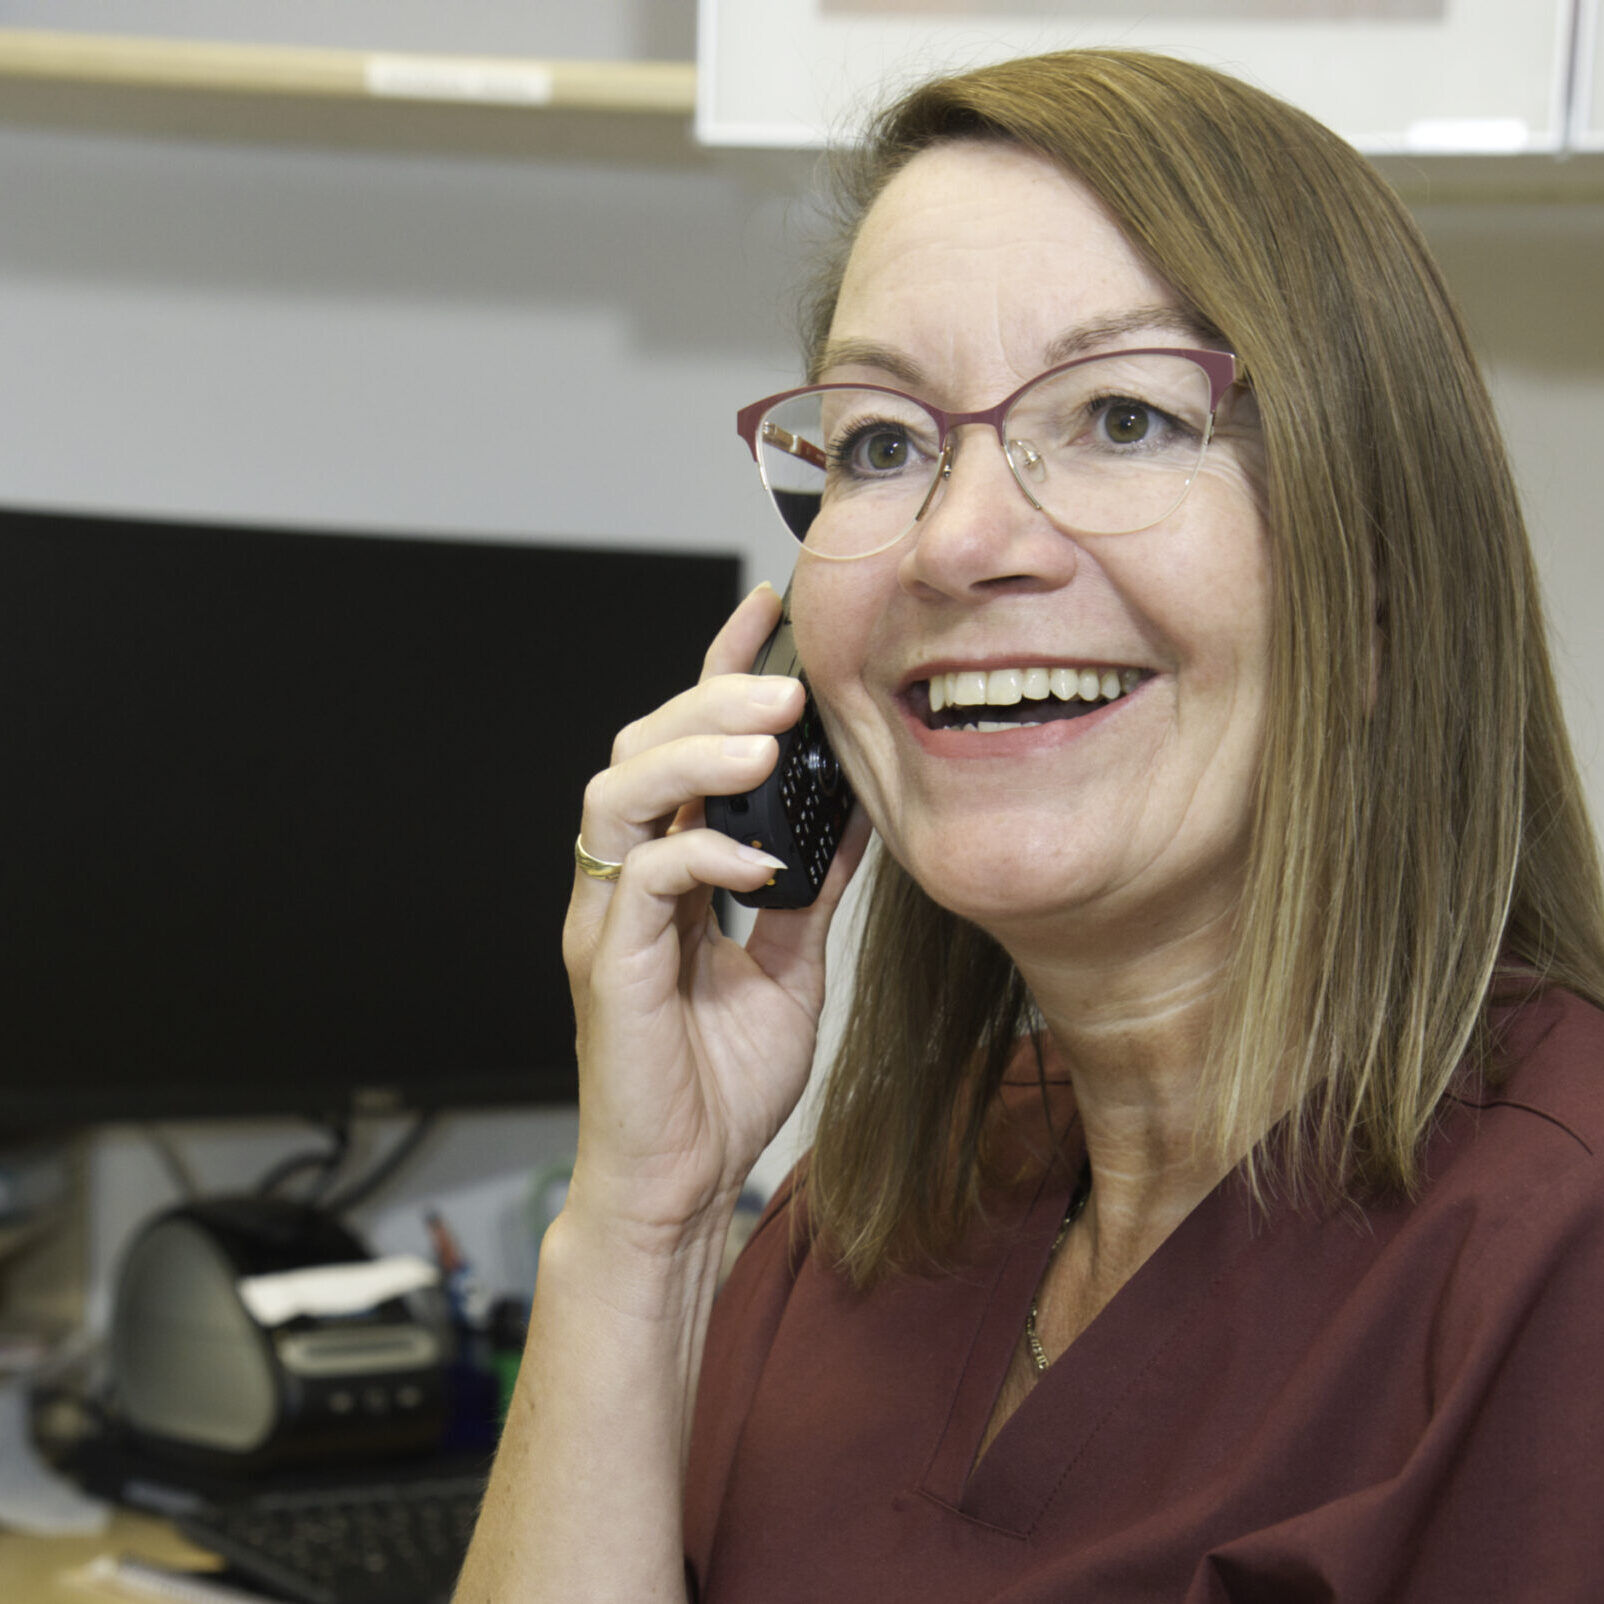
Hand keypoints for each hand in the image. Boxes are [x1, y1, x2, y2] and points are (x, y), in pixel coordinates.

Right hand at [562, 582, 868, 1254]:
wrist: (682, 1184)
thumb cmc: (723, 1081)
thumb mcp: (793, 964)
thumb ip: (813, 886)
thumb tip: (863, 810)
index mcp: (671, 870)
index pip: (685, 747)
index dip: (717, 674)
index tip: (767, 615)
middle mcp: (629, 880)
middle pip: (638, 749)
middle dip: (709, 701)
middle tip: (785, 684)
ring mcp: (610, 919)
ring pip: (617, 795)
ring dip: (692, 755)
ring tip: (764, 740)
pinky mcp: (609, 966)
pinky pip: (642, 880)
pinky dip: (702, 855)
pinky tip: (761, 861)